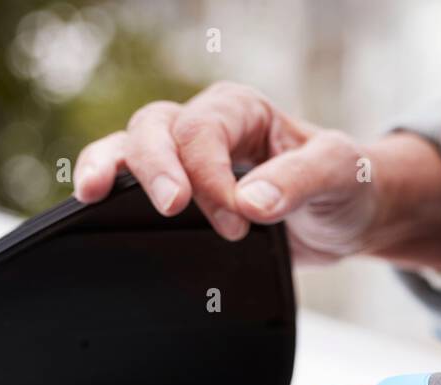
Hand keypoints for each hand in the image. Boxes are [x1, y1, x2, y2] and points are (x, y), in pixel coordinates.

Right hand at [73, 81, 440, 270]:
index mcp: (243, 111)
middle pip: (154, 129)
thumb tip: (251, 202)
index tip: (240, 218)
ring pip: (128, 148)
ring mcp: (185, 162)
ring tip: (92, 196)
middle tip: (172, 207)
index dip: (211, 176)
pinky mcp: (177, 197)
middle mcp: (206, 128)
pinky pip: (128, 188)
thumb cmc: (344, 185)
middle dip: (154, 167)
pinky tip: (92, 212)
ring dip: (109, 170)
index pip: (204, 132)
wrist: (348, 216)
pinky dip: (108, 196)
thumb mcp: (339, 175)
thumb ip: (299, 182)